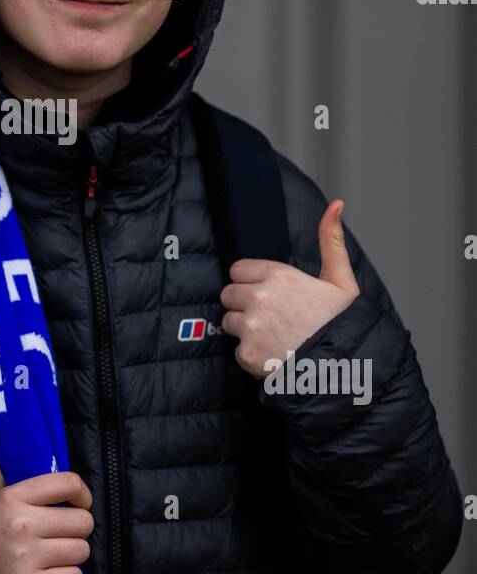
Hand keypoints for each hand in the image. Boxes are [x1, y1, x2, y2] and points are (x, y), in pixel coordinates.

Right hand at [0, 465, 93, 573]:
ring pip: (82, 550)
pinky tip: (51, 573)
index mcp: (14, 496)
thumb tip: (34, 442)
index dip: (82, 494)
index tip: (78, 503)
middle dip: (77, 528)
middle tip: (61, 533)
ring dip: (73, 554)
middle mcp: (20, 524)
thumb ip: (14, 467)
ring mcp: (25, 557)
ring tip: (54, 553)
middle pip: (83, 521)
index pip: (69, 483)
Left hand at [219, 199, 359, 380]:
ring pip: (229, 322)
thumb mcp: (341, 280)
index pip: (238, 270)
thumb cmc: (343, 325)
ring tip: (275, 336)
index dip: (252, 283)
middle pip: (228, 294)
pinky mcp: (247, 353)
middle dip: (244, 305)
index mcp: (278, 276)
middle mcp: (260, 298)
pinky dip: (252, 355)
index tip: (270, 295)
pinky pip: (237, 350)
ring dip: (245, 330)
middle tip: (272, 318)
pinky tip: (275, 354)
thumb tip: (336, 205)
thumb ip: (331, 240)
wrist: (345, 368)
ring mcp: (251, 326)